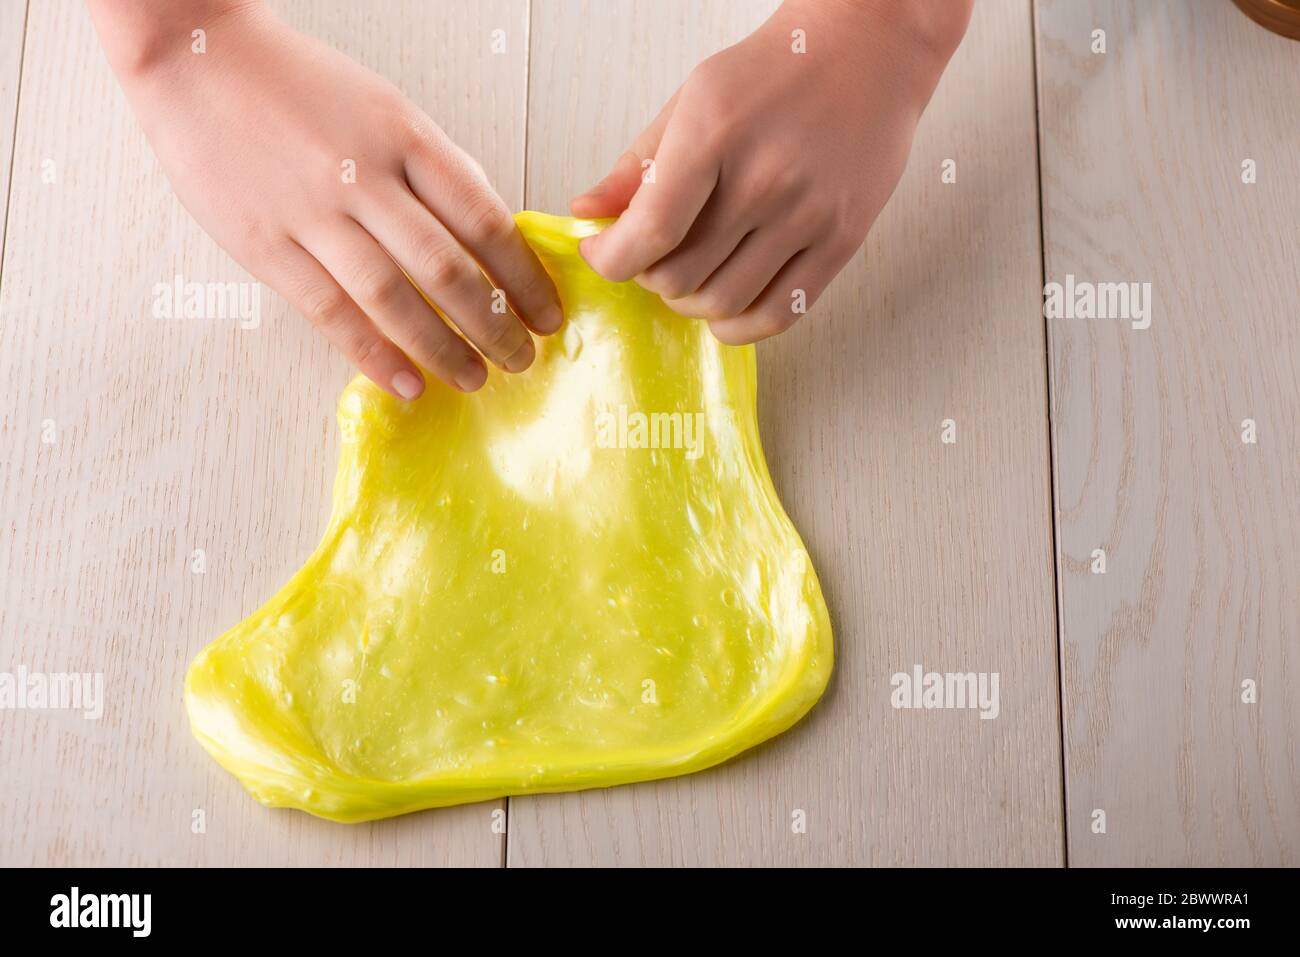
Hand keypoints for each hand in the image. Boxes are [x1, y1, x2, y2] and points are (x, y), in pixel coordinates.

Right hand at [91, 0, 562, 397]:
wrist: (197, 58)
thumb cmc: (298, 85)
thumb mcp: (386, 107)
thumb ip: (435, 166)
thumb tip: (488, 226)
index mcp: (405, 137)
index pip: (484, 219)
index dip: (523, 276)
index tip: (547, 311)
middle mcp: (364, 177)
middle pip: (447, 268)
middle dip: (495, 324)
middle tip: (523, 357)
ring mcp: (312, 214)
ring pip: (393, 297)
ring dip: (443, 348)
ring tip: (476, 378)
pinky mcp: (266, 245)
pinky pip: (330, 311)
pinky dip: (373, 353)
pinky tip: (407, 382)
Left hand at [571, 0, 970, 343]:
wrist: (869, 53)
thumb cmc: (775, 73)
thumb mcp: (692, 98)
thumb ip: (635, 164)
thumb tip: (586, 215)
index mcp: (714, 134)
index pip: (651, 230)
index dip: (611, 258)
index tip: (602, 254)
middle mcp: (764, 179)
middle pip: (680, 277)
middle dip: (649, 277)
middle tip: (654, 256)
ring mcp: (808, 215)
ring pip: (723, 303)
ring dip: (690, 302)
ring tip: (692, 274)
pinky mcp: (841, 241)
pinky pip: (777, 315)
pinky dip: (739, 325)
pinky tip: (727, 304)